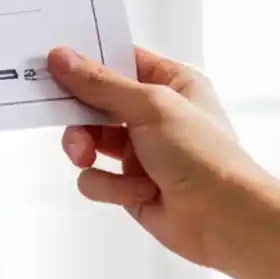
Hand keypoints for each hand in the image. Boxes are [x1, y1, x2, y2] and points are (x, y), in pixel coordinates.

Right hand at [49, 46, 268, 268]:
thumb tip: (60, 57)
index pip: (120, 60)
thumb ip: (101, 84)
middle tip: (64, 117)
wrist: (226, 221)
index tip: (53, 61)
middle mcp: (154, 115)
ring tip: (86, 158)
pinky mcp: (129, 186)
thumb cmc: (203, 156)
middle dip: (79, 115)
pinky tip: (139, 192)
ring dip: (84, 149)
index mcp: (170, 83)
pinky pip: (95, 178)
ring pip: (87, 140)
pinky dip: (110, 187)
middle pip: (95, 102)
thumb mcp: (150, 106)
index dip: (87, 61)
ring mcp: (140, 151)